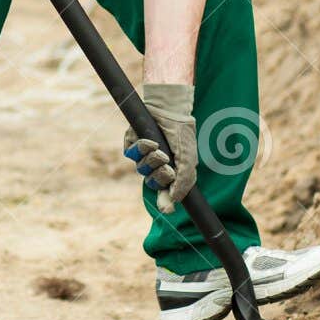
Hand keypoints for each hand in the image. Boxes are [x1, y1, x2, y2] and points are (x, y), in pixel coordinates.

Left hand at [122, 83, 195, 213]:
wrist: (171, 109)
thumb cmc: (181, 133)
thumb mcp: (188, 158)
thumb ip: (183, 180)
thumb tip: (175, 200)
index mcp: (171, 170)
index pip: (165, 191)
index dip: (164, 201)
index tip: (167, 209)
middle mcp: (156, 165)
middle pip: (152, 183)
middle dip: (160, 178)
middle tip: (167, 168)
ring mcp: (143, 155)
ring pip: (141, 169)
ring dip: (152, 162)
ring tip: (161, 153)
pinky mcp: (132, 144)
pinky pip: (131, 153)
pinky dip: (142, 149)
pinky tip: (151, 143)